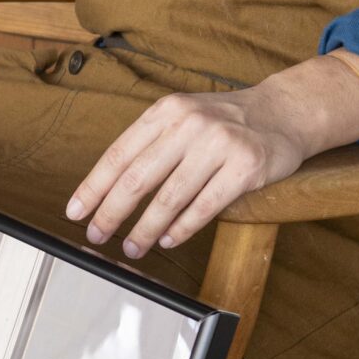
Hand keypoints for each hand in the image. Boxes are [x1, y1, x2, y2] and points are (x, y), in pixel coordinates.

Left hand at [64, 87, 314, 260]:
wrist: (283, 112)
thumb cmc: (224, 121)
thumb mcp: (183, 117)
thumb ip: (151, 144)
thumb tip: (108, 188)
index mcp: (167, 111)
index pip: (120, 152)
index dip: (94, 185)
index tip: (76, 211)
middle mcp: (190, 124)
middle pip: (138, 177)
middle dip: (112, 212)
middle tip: (97, 235)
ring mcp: (219, 144)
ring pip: (170, 197)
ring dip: (146, 229)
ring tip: (132, 247)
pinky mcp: (246, 168)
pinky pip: (205, 206)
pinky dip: (182, 228)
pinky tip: (168, 240)